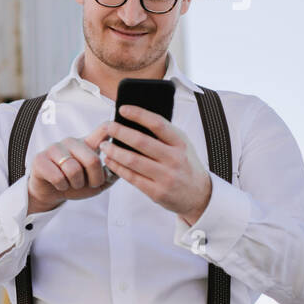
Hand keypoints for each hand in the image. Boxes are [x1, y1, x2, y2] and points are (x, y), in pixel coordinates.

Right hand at [27, 121, 115, 214]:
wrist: (50, 192)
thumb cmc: (75, 183)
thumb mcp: (97, 181)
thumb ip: (111, 173)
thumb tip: (124, 165)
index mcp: (87, 144)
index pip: (103, 129)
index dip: (113, 128)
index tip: (119, 127)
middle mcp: (72, 142)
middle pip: (92, 159)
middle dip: (95, 179)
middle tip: (91, 184)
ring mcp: (54, 148)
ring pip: (73, 170)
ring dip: (76, 184)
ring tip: (73, 184)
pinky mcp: (40, 158)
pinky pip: (58, 177)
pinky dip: (62, 187)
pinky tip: (60, 184)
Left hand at [101, 105, 212, 223]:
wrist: (199, 194)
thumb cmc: (185, 164)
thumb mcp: (181, 145)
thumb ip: (164, 134)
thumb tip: (136, 118)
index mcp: (180, 143)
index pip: (158, 124)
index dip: (139, 114)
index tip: (122, 109)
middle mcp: (174, 158)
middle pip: (141, 141)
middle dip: (120, 132)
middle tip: (107, 126)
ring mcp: (165, 176)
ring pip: (133, 160)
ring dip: (114, 151)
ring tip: (104, 145)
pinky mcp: (156, 192)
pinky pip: (131, 177)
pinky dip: (117, 167)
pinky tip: (109, 160)